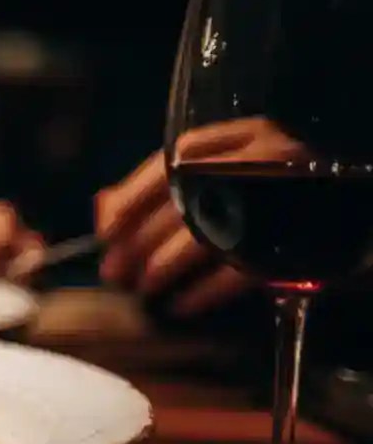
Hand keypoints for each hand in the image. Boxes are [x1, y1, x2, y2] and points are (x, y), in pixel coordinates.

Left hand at [95, 117, 299, 316]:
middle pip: (180, 204)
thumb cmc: (266, 189)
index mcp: (238, 139)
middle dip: (138, 243)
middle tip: (114, 270)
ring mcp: (277, 201)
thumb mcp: (220, 171)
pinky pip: (238, 271)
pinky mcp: (292, 243)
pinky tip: (181, 304)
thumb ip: (163, 185)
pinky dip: (203, 292)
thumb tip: (103, 211)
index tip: (105, 230)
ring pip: (203, 236)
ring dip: (163, 266)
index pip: (171, 163)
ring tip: (144, 286)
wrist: (340, 203)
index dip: (131, 198)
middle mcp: (259, 163)